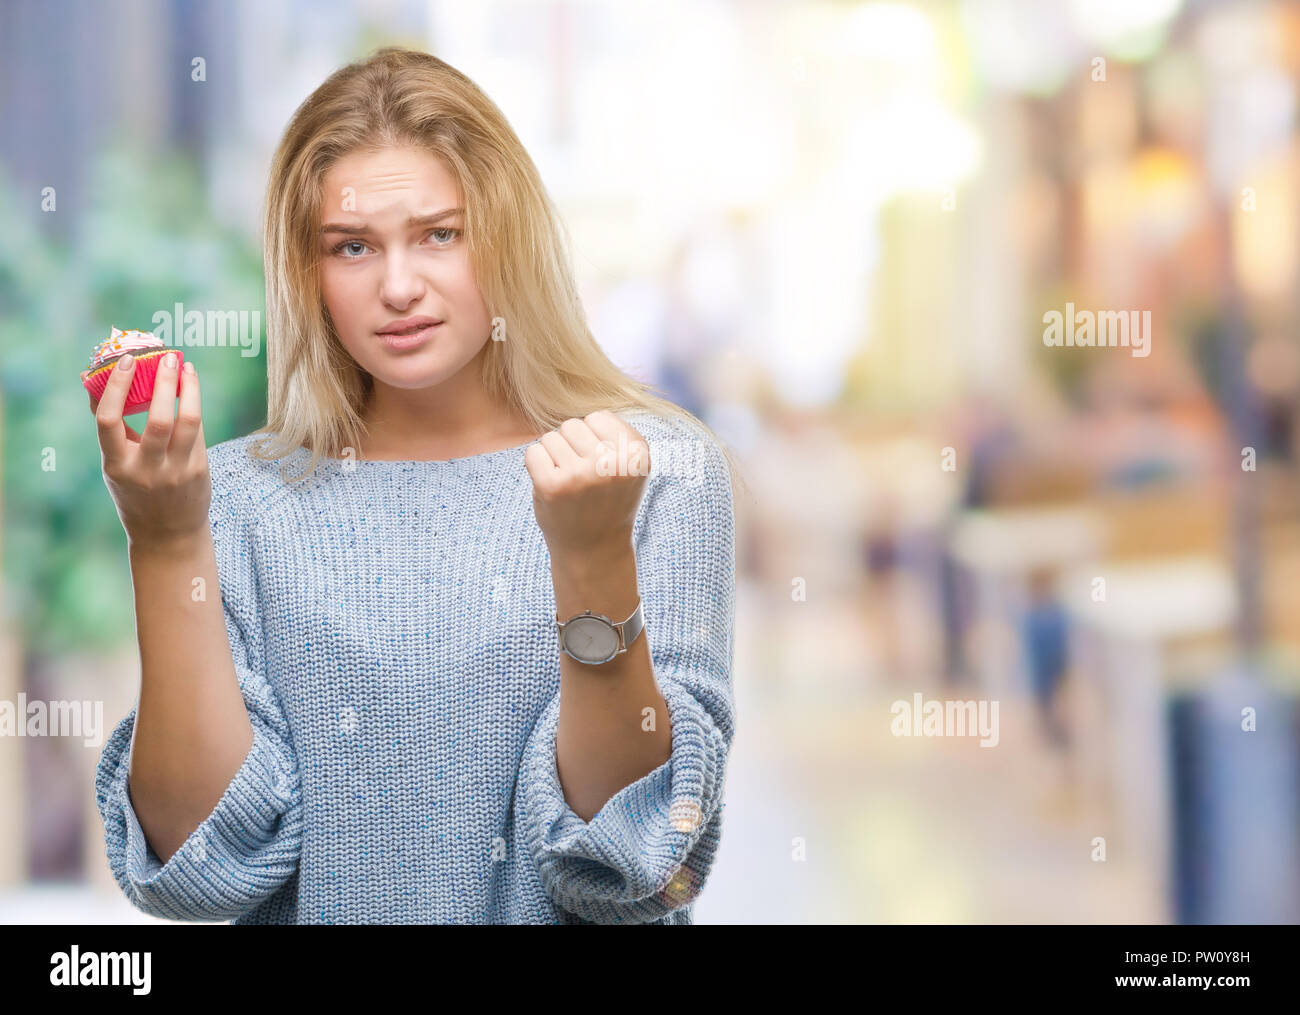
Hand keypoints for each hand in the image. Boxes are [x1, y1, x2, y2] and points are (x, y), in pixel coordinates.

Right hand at [85, 352, 210, 550]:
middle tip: (168, 357)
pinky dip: (193, 406)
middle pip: (158, 419)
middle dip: (164, 383)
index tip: (127, 361)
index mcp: (116, 465)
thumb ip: (113, 429)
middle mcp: (147, 469)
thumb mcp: (115, 464)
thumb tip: (98, 380)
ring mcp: (176, 471)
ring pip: (189, 422)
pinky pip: (198, 431)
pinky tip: (190, 391)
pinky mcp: (199, 470)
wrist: (167, 534)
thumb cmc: (135, 490)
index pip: (109, 420)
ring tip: (186, 368)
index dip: (117, 387)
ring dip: (190, 389)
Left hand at [524, 410, 649, 562]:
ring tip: (569, 483)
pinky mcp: (553, 486)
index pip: (599, 417)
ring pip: (552, 436)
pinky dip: (536, 466)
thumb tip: (577, 391)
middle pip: (574, 424)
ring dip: (555, 456)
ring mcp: (582, 475)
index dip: (594, 438)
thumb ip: (615, 433)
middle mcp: (613, 463)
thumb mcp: (629, 466)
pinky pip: (534, 451)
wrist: (594, 549)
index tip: (600, 465)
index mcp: (637, 455)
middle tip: (582, 478)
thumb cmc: (608, 500)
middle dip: (572, 446)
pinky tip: (552, 487)